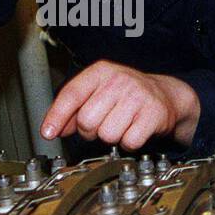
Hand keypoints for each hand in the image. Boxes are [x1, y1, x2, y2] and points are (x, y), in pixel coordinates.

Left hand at [40, 60, 199, 148]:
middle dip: (90, 130)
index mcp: (101, 71)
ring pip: (107, 134)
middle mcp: (119, 80)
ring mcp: (138, 96)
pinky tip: (133, 130)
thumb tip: (53, 129)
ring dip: (111, 137)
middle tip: (101, 124)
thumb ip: (73, 109)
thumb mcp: (98, 92)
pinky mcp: (153, 114)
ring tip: (120, 125)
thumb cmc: (127, 95)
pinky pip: (128, 142)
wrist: (166, 95)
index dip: (56, 116)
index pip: (71, 94)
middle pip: (87, 120)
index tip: (48, 133)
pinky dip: (129, 142)